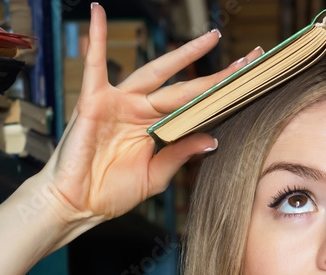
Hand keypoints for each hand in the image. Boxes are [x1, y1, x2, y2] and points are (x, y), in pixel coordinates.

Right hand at [36, 4, 261, 229]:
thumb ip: (180, 154)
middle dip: (215, 74)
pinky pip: (94, 64)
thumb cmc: (110, 193)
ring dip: (184, 55)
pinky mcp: (95, 101)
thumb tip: (212, 138)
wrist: (78, 204)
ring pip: (156, 72)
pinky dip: (95, 38)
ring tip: (211, 38)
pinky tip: (98, 13)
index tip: (246, 87)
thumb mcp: (156, 176)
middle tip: (246, 62)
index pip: (193, 108)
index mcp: (155, 129)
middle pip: (185, 87)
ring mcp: (120, 103)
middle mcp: (141, 111)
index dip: (218, 98)